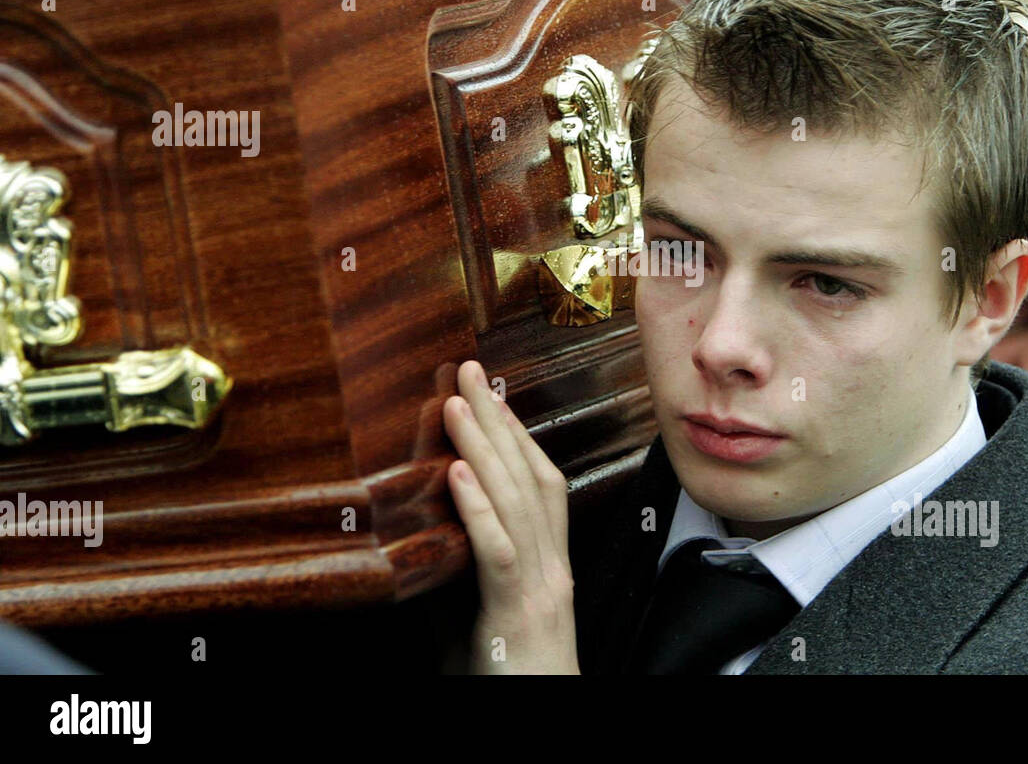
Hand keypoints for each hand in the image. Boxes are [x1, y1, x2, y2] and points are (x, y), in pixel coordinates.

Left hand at [444, 360, 579, 673]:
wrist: (539, 717)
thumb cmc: (508, 680)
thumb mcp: (481, 620)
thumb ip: (459, 575)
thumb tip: (416, 535)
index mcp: (548, 566)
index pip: (539, 484)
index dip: (517, 434)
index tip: (492, 392)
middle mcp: (551, 568)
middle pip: (528, 477)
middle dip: (499, 419)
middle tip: (470, 370)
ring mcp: (540, 588)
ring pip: (515, 503)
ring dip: (484, 446)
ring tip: (456, 402)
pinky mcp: (516, 614)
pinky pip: (498, 552)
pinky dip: (478, 508)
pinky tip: (457, 473)